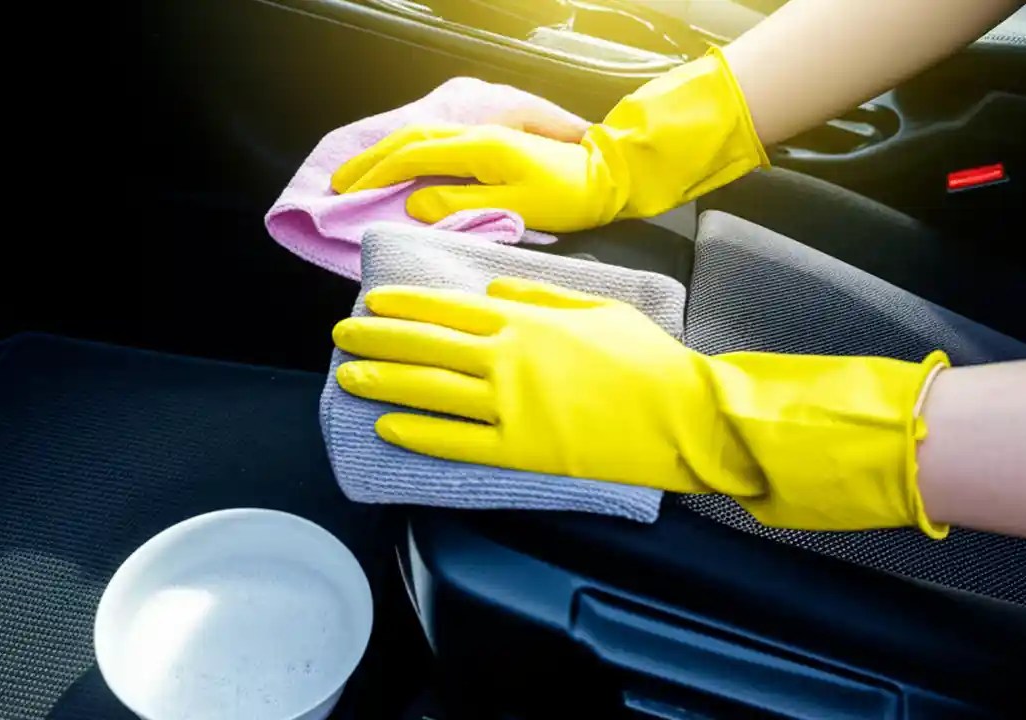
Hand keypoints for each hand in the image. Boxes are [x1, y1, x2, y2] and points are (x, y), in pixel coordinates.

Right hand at [331, 124, 623, 232]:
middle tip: (338, 183)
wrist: (605, 177)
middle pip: (409, 140)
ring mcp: (482, 136)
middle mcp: (475, 134)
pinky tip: (399, 168)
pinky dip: (408, 155)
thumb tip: (415, 205)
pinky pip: (436, 144)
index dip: (376, 174)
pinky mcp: (489, 145)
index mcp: (478, 147)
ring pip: (421, 137)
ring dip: (386, 155)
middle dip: (371, 161)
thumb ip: (461, 206)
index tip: (347, 192)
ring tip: (358, 175)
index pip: (413, 156)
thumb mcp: (515, 207)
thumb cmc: (566, 197)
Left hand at [332, 278, 949, 536]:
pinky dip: (419, 433)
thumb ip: (540, 292)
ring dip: (384, 382)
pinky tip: (390, 426)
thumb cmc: (647, 356)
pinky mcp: (522, 449)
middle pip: (426, 347)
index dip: (405, 306)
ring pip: (430, 391)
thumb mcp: (597, 305)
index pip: (448, 309)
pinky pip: (457, 442)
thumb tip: (495, 286)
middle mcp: (508, 358)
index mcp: (526, 319)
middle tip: (342, 336)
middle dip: (378, 340)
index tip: (372, 303)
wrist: (683, 413)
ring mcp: (511, 406)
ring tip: (348, 378)